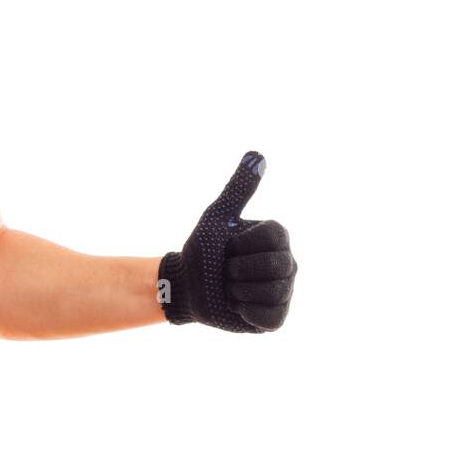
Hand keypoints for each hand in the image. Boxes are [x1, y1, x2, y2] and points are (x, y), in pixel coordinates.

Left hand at [159, 151, 296, 332]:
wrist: (185, 286)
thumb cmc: (203, 250)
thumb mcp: (217, 216)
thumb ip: (238, 189)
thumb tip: (257, 155)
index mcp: (277, 238)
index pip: (272, 237)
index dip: (242, 244)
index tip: (229, 246)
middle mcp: (288, 264)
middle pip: (275, 266)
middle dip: (239, 269)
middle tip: (226, 270)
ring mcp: (284, 292)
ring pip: (271, 292)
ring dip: (238, 291)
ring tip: (229, 288)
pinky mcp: (274, 319)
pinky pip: (268, 316)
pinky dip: (245, 312)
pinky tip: (236, 306)